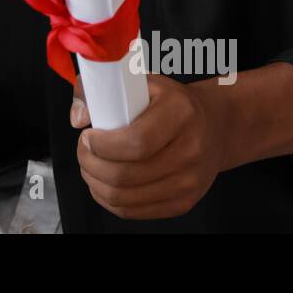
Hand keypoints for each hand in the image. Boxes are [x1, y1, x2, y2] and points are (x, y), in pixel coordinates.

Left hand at [69, 74, 226, 219]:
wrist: (214, 126)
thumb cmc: (170, 103)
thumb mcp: (142, 81)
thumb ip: (102, 87)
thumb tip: (78, 117)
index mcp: (180, 113)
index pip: (137, 142)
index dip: (103, 145)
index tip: (87, 136)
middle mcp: (191, 150)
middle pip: (126, 174)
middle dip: (91, 164)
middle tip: (83, 151)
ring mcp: (189, 181)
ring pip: (125, 197)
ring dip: (95, 183)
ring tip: (89, 165)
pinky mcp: (183, 202)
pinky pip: (133, 211)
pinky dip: (108, 200)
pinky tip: (102, 182)